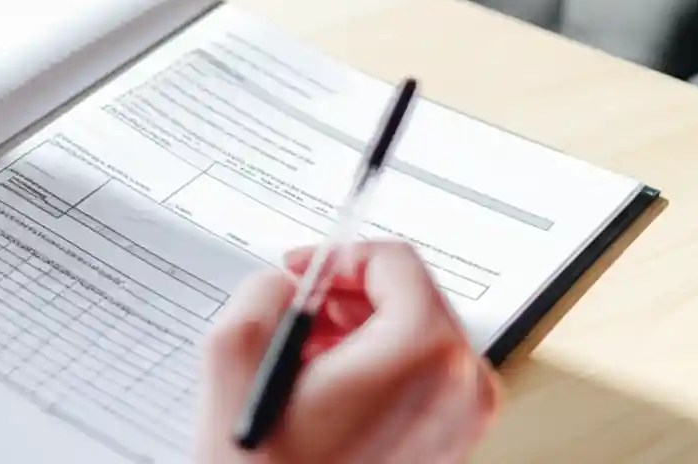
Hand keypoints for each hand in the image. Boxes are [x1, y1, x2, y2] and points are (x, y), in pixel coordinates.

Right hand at [197, 242, 499, 463]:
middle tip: (298, 318)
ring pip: (413, 333)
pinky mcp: (452, 440)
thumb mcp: (233, 360)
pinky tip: (326, 391)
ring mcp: (463, 419)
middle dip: (346, 297)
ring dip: (356, 333)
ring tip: (306, 363)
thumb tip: (287, 282)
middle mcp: (460, 386)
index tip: (303, 273)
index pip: (395, 262)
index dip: (338, 257)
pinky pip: (420, 374)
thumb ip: (262, 291)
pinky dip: (374, 368)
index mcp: (422, 355)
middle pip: (409, 295)